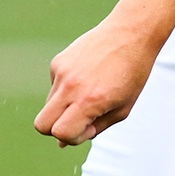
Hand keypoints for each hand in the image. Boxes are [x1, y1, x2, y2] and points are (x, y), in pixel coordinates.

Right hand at [34, 14, 158, 146]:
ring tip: (92, 90)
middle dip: (55, 129)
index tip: (90, 127)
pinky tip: (89, 74)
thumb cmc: (133, 73)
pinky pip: (54, 85)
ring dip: (65, 106)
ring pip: (48, 105)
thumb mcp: (123, 107)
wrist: (133, 32)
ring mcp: (62, 72)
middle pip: (41, 125)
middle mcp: (72, 86)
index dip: (73, 137)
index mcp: (90, 100)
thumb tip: (62, 143)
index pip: (61, 133)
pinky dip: (67, 87)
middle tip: (79, 118)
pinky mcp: (58, 61)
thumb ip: (95, 128)